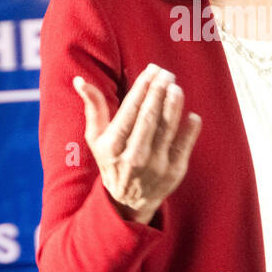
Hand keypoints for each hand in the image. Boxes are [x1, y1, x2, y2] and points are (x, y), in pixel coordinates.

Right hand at [74, 63, 201, 223]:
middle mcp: (134, 157)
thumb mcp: (96, 138)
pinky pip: (184, 146)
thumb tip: (80, 81)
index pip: (129, 112)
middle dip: (158, 92)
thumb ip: (93, 108)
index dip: (142, 88)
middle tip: (166, 73)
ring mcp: (156, 166)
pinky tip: (192, 115)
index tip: (151, 71)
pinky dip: (190, 130)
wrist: (127, 201)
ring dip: (173, 105)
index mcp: (113, 146)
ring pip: (167, 129)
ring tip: (175, 87)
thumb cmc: (112, 160)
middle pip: (149, 118)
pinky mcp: (173, 172)